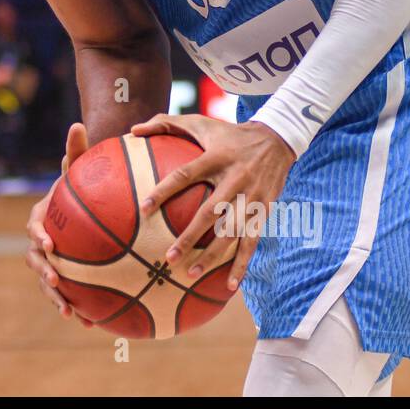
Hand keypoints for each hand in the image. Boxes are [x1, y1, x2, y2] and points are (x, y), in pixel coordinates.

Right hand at [24, 122, 93, 326]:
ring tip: (72, 312)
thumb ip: (76, 150)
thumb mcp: (78, 167)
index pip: (34, 228)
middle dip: (45, 274)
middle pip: (36, 261)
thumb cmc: (81, 184)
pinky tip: (93, 324)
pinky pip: (68, 295)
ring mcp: (52, 262)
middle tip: (58, 282)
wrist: (85, 204)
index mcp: (41, 218)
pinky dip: (78, 308)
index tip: (51, 244)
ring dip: (57, 299)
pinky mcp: (65, 277)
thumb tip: (77, 123)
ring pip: (48, 283)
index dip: (39, 237)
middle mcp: (42, 242)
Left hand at [131, 113, 296, 293]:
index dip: (164, 191)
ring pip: (231, 232)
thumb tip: (132, 129)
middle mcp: (234, 178)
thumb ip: (166, 123)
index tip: (144, 208)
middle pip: (210, 212)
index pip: (185, 175)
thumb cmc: (229, 134)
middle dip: (190, 237)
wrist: (277, 139)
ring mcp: (251, 197)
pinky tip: (229, 286)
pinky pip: (252, 241)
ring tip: (190, 274)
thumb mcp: (201, 122)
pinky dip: (241, 264)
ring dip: (212, 256)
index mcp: (215, 158)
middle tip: (169, 257)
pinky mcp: (264, 210)